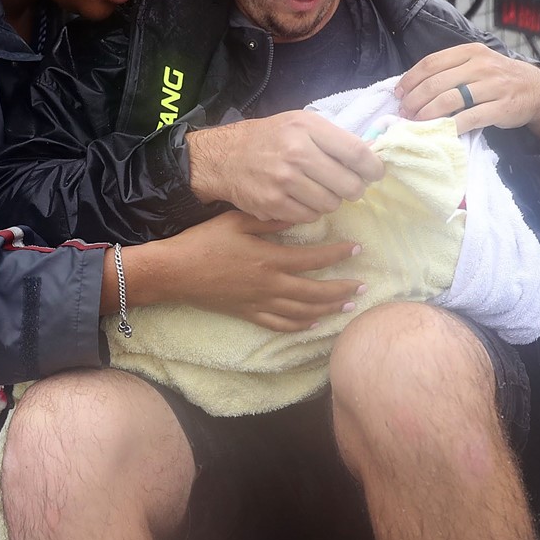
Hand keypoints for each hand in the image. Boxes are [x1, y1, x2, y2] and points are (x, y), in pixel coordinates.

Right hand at [126, 210, 364, 331]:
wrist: (176, 272)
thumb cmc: (204, 241)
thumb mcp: (236, 221)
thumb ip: (269, 219)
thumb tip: (298, 213)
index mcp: (269, 259)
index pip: (314, 259)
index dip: (338, 255)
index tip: (357, 249)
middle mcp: (270, 285)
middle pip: (316, 292)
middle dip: (342, 289)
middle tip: (363, 286)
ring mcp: (260, 303)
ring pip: (303, 311)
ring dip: (329, 309)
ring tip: (348, 306)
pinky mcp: (249, 314)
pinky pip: (281, 324)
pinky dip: (301, 326)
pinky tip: (315, 324)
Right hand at [186, 110, 386, 222]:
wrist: (223, 157)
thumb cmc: (268, 138)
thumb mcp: (299, 123)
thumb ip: (332, 138)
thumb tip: (370, 159)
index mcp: (306, 128)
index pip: (357, 152)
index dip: (373, 168)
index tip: (375, 174)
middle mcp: (296, 154)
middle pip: (349, 185)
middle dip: (354, 188)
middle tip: (347, 186)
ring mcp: (284, 182)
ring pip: (332, 204)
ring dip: (331, 201)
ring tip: (318, 190)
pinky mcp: (273, 205)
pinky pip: (311, 217)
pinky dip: (311, 211)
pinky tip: (301, 199)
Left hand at [391, 43, 539, 143]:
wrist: (537, 90)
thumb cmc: (499, 77)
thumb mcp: (477, 62)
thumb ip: (451, 69)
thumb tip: (413, 85)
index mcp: (471, 52)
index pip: (431, 63)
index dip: (410, 79)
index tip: (398, 93)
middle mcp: (481, 66)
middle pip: (436, 83)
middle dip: (414, 100)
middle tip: (404, 112)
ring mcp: (493, 87)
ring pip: (450, 100)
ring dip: (427, 114)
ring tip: (416, 122)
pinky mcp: (501, 108)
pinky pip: (469, 118)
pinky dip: (451, 126)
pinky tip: (440, 131)